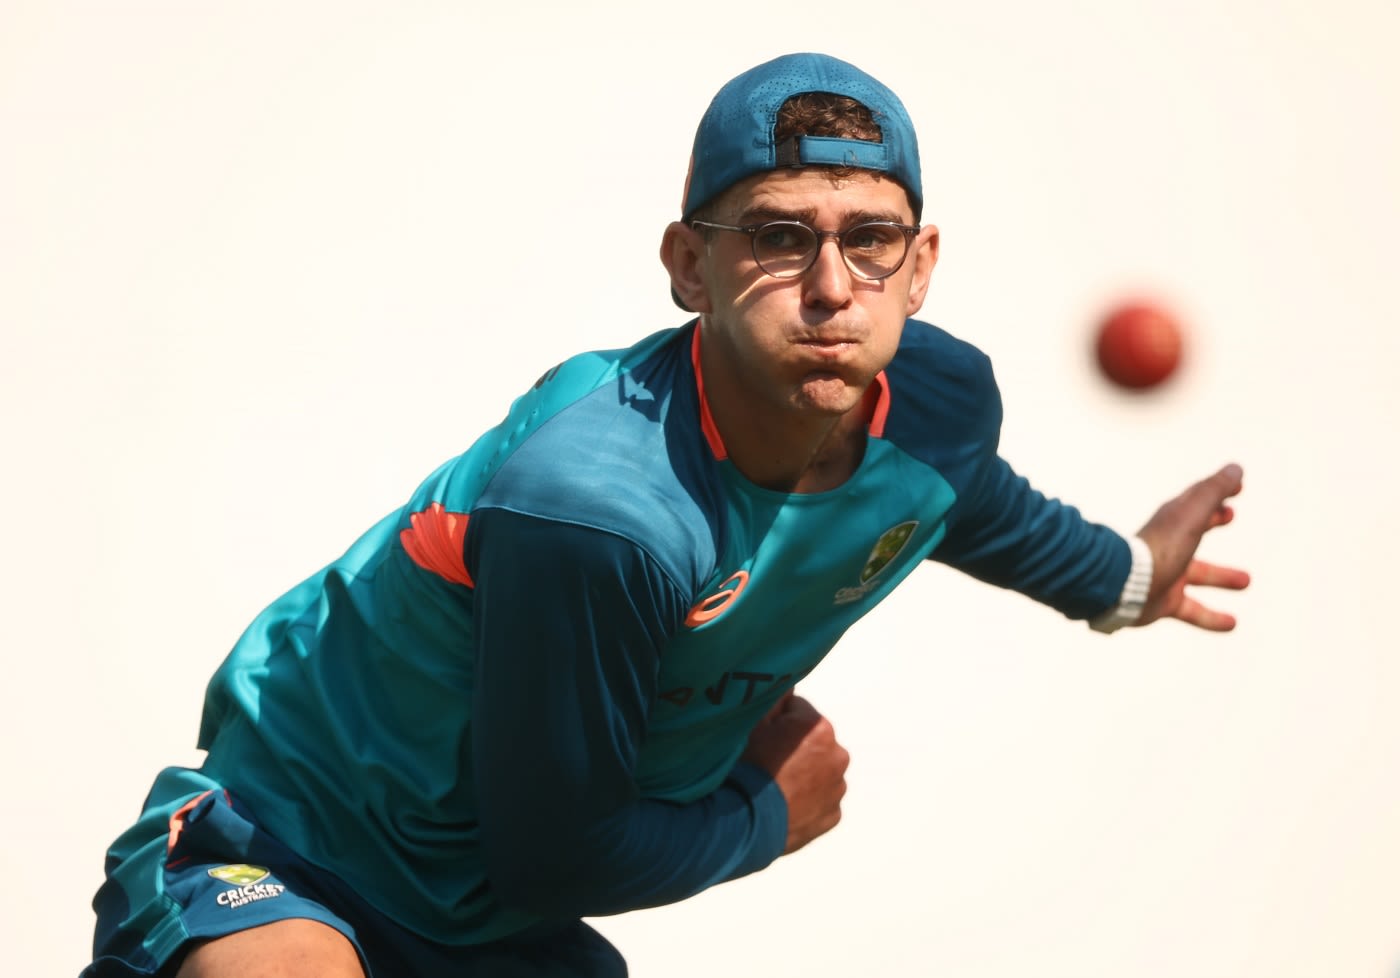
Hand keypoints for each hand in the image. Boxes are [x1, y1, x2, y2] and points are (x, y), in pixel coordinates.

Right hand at [740, 693, 849, 853]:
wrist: (744, 824)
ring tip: (772, 785)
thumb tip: (785, 683)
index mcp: (820, 727)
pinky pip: (819, 799)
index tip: (761, 738)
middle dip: (793, 747)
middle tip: (765, 762)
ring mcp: (837, 788)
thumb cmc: (747, 769)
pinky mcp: (833, 815)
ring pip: (817, 769)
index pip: (796, 710)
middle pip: (811, 740)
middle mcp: (838, 755)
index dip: (774, 722)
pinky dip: (805, 799)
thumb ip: (773, 697)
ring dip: (801, 772)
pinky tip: (782, 803)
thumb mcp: (752, 723)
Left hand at [1136, 463, 1250, 629]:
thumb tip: (1236, 468)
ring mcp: (1166, 574)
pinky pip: (1192, 611)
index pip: (1197, 500)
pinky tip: (1232, 624)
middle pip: (1193, 530)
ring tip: (1247, 581)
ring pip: (1198, 574)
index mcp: (1173, 522)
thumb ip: (1214, 491)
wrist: (1123, 586)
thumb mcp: (1192, 515)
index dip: (1216, 491)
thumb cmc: (1159, 547)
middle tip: (1231, 515)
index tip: (1238, 486)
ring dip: (1222, 576)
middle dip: (1212, 520)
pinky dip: (1212, 618)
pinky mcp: (1163, 602)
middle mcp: (1169, 546)